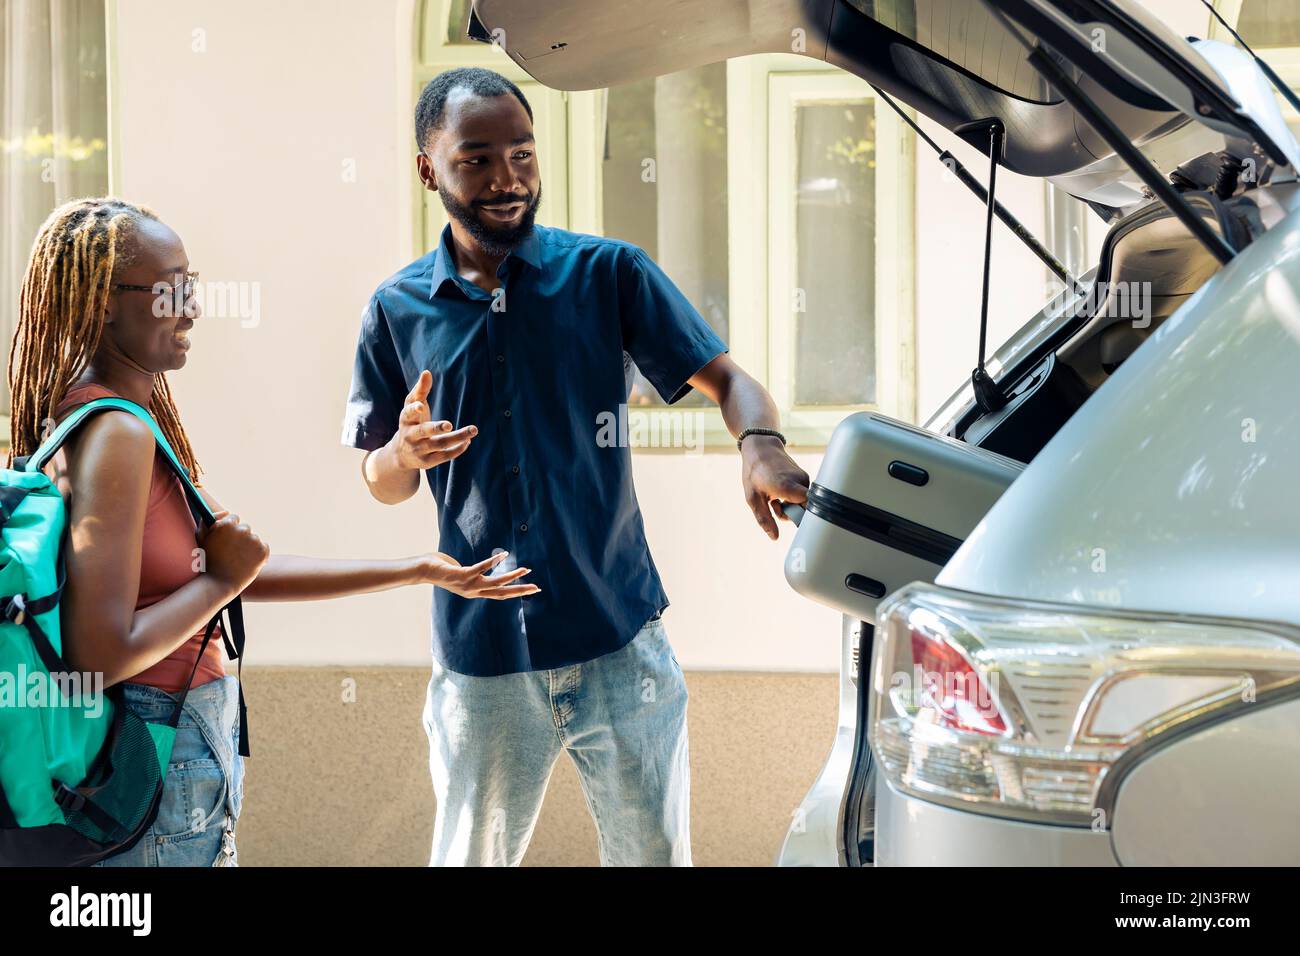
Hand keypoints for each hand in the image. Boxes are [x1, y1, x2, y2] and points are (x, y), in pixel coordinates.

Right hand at [197, 510, 269, 593]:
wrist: (219, 583)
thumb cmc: (208, 561)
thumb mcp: (202, 538)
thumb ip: (208, 521)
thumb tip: (226, 512)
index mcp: (226, 524)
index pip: (234, 518)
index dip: (230, 530)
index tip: (227, 539)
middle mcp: (242, 530)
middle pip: (245, 528)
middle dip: (240, 538)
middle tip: (233, 552)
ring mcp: (253, 541)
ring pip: (254, 539)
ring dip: (249, 546)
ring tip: (239, 559)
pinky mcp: (263, 551)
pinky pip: (264, 547)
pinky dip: (259, 554)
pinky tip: (249, 562)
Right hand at [391, 370, 477, 469]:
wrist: (401, 454)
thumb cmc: (411, 423)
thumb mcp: (412, 406)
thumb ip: (420, 390)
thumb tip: (427, 372)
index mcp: (406, 419)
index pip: (408, 413)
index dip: (413, 410)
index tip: (421, 406)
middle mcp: (410, 435)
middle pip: (423, 432)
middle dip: (436, 428)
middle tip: (449, 424)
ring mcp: (418, 450)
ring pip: (439, 444)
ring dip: (457, 438)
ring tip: (473, 430)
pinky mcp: (427, 462)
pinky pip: (444, 456)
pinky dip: (457, 449)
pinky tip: (467, 442)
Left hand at [422, 550, 540, 599]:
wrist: (422, 570)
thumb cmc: (440, 568)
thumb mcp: (461, 572)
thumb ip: (472, 572)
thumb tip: (480, 566)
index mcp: (474, 592)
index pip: (499, 594)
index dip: (515, 592)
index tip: (531, 589)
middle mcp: (473, 591)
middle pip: (502, 593)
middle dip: (520, 590)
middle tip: (537, 587)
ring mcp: (468, 585)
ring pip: (495, 582)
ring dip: (512, 576)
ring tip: (525, 569)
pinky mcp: (462, 574)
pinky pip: (481, 568)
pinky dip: (493, 561)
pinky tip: (504, 555)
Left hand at [740, 435, 809, 539]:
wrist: (761, 448)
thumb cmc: (754, 473)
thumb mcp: (753, 498)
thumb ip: (764, 519)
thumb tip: (774, 538)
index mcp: (788, 487)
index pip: (809, 509)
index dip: (801, 518)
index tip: (788, 519)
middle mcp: (800, 482)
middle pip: (805, 508)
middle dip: (791, 513)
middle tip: (775, 506)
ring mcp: (804, 478)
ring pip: (804, 502)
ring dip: (790, 505)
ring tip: (775, 498)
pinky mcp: (804, 476)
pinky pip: (803, 494)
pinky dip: (792, 497)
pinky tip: (780, 492)